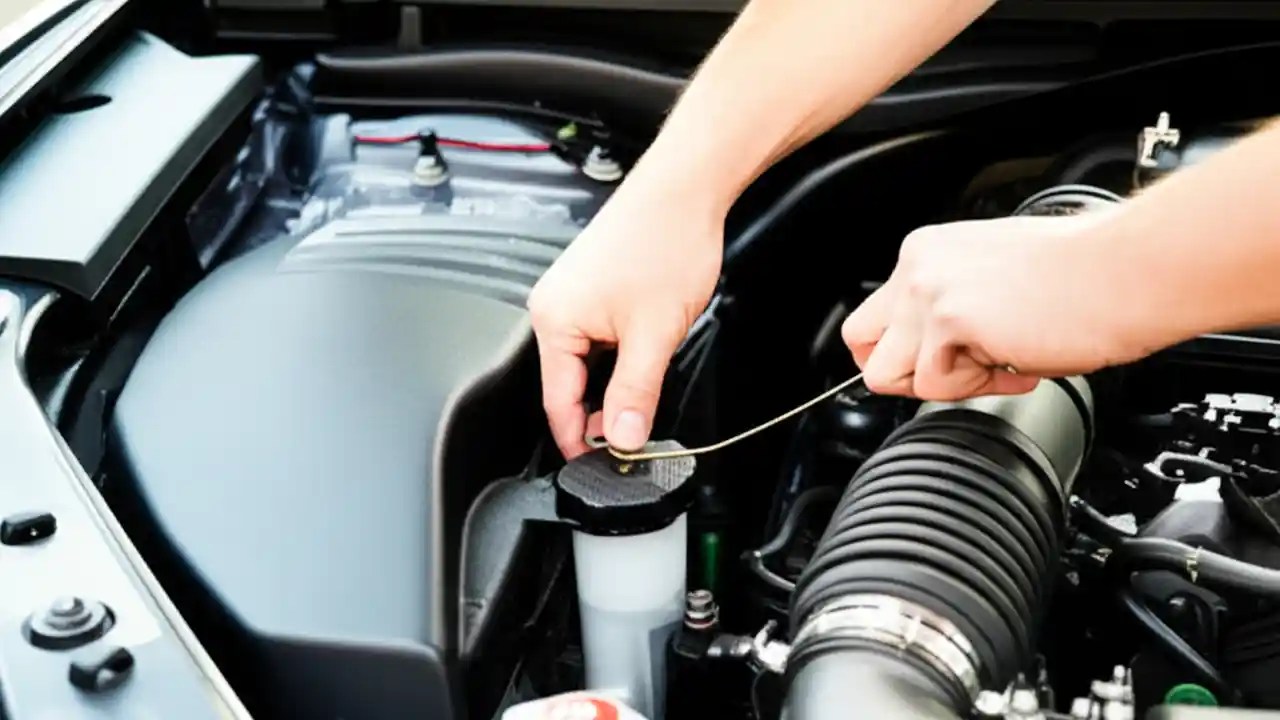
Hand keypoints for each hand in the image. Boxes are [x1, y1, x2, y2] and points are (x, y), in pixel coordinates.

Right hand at [527, 183, 723, 458]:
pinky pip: (597, 339)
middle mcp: (553, 306)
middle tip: (634, 437)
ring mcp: (571, 295)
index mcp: (554, 320)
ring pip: (587, 364)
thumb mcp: (655, 335)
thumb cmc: (664, 241)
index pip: (557, 403)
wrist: (686, 189)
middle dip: (601, 415)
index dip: (582, 441)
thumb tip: (623, 438)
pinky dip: (619, 358)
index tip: (601, 467)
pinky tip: (645, 357)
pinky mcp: (592, 286)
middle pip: (569, 385)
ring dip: (614, 385)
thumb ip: (636, 394)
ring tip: (647, 391)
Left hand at [842, 213, 1158, 400]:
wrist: (1127, 271)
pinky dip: (977, 386)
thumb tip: (932, 352)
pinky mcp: (948, 319)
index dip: (906, 354)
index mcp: (926, 252)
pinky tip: (1017, 359)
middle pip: (860, 346)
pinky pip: (933, 384)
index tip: (947, 361)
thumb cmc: (1083, 279)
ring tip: (1001, 361)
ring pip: (892, 375)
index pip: (873, 320)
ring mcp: (928, 291)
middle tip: (963, 371)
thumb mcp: (994, 283)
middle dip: (905, 374)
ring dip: (948, 383)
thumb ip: (951, 310)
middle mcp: (918, 265)